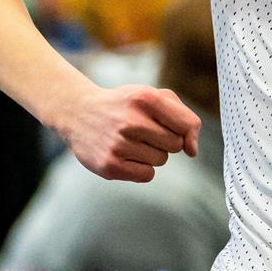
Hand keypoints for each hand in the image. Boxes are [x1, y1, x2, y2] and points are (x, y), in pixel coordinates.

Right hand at [56, 83, 200, 182]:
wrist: (78, 112)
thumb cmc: (123, 105)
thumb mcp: (150, 95)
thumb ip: (181, 114)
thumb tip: (193, 150)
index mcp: (145, 98)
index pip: (187, 124)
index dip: (187, 131)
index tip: (179, 132)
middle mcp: (131, 121)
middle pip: (175, 145)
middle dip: (165, 140)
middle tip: (144, 131)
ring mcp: (119, 145)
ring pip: (161, 160)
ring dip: (151, 153)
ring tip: (130, 141)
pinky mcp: (109, 166)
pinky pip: (147, 175)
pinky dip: (141, 168)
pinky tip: (126, 155)